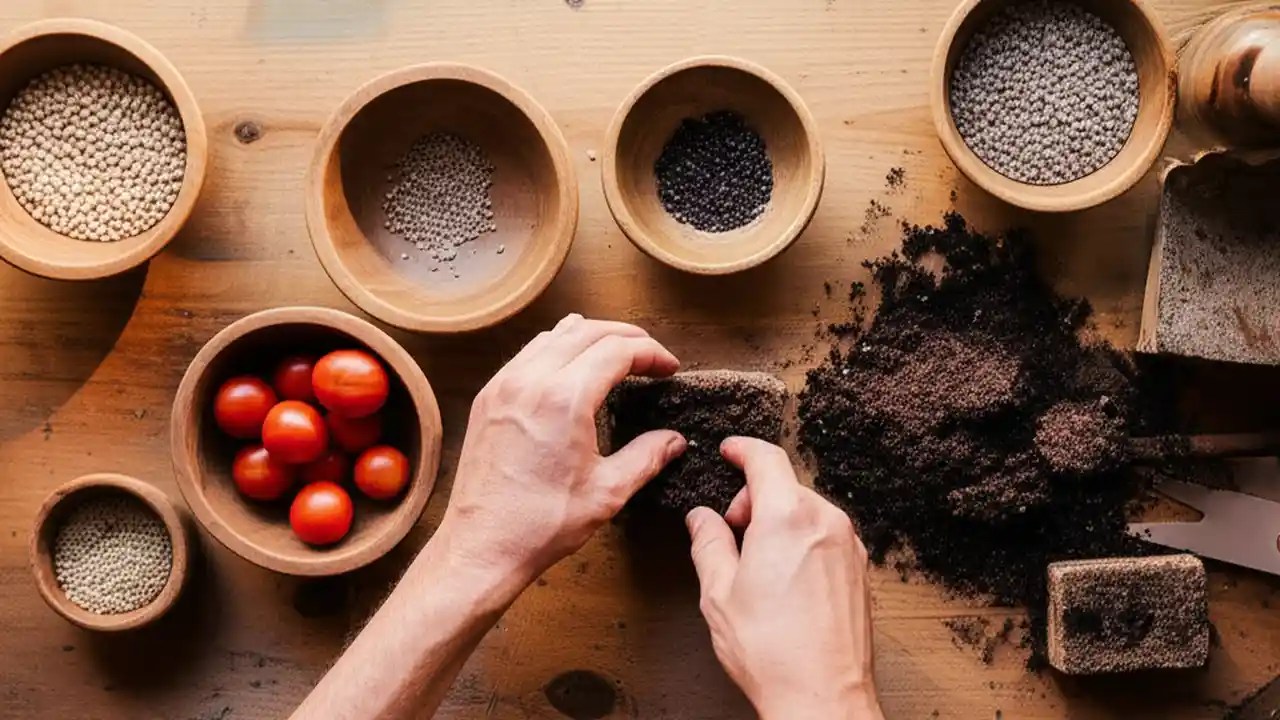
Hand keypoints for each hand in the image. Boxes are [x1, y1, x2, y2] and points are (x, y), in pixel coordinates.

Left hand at [439, 314, 686, 586]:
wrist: (481, 547)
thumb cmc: (540, 524)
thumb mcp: (607, 492)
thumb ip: (646, 457)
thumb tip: (674, 440)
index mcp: (565, 399)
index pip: (617, 350)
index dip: (650, 353)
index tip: (668, 367)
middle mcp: (530, 381)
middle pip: (587, 332)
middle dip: (625, 337)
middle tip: (650, 355)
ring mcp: (503, 386)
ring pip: (553, 336)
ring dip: (590, 336)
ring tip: (615, 353)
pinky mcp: (488, 399)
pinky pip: (527, 354)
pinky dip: (557, 349)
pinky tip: (571, 367)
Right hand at [686, 437, 882, 719]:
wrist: (823, 698)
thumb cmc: (773, 651)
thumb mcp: (718, 593)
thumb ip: (708, 544)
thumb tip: (702, 519)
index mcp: (787, 518)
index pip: (765, 459)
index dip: (742, 449)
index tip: (729, 451)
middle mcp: (825, 522)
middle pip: (786, 487)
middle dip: (754, 500)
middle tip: (732, 534)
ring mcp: (849, 546)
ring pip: (807, 512)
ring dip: (779, 523)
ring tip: (757, 567)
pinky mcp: (860, 570)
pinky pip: (826, 537)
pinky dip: (802, 542)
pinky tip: (786, 582)